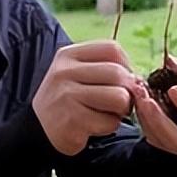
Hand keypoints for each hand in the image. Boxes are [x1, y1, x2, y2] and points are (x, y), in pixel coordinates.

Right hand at [32, 40, 138, 155]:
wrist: (38, 128)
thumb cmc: (67, 99)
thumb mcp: (76, 73)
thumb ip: (104, 68)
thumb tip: (138, 79)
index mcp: (68, 55)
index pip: (112, 48)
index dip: (126, 64)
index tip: (122, 80)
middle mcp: (65, 72)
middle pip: (118, 73)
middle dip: (127, 91)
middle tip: (120, 102)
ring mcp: (67, 96)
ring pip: (119, 98)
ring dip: (120, 111)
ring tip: (108, 113)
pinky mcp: (72, 120)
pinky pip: (110, 122)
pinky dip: (109, 127)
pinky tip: (95, 126)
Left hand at [135, 56, 176, 156]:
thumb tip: (169, 60)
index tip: (173, 89)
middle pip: (176, 138)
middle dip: (158, 117)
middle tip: (145, 96)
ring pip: (159, 139)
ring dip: (145, 116)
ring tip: (138, 94)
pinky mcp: (164, 148)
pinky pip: (150, 136)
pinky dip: (142, 118)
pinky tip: (137, 100)